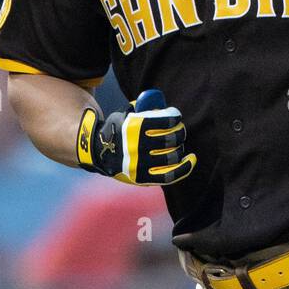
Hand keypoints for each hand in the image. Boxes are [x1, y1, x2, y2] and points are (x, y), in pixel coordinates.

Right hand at [77, 89, 196, 185]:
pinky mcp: (143, 178)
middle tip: (179, 129)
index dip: (174, 117)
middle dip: (179, 131)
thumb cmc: (118, 130)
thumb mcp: (125, 114)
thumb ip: (144, 109)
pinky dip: (184, 168)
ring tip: (178, 143)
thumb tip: (167, 109)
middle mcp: (136, 147)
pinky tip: (191, 160)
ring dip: (179, 147)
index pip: (164, 121)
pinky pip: (170, 175)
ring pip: (172, 156)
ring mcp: (140, 165)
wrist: (98, 153)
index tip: (176, 116)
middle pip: (171, 139)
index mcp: (132, 128)